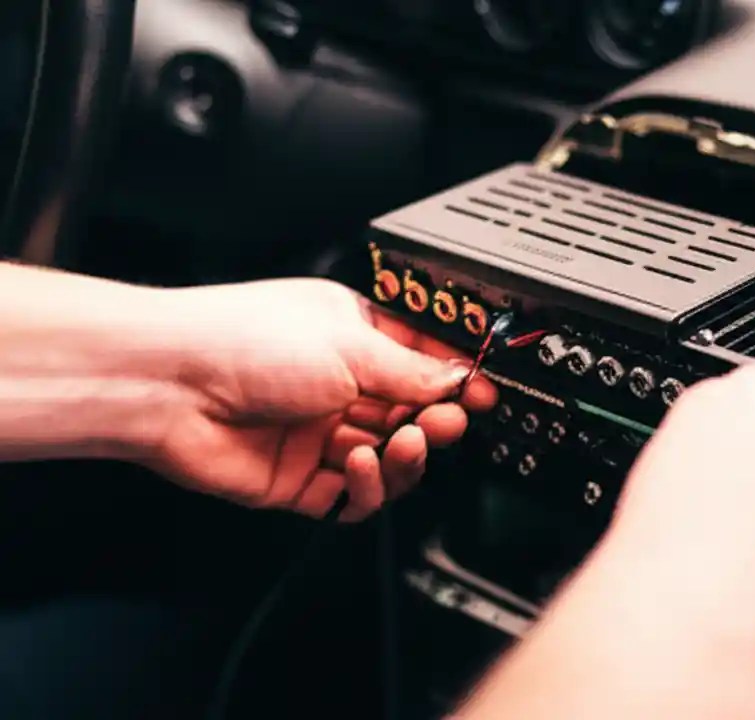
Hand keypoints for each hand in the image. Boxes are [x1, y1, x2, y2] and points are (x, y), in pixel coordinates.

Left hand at [145, 278, 495, 521]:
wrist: (169, 383)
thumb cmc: (243, 339)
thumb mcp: (350, 343)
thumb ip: (413, 369)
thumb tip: (458, 378)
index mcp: (352, 335)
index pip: (422, 360)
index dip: (455, 378)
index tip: (484, 391)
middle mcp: (337, 384)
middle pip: (410, 414)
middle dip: (437, 420)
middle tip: (450, 422)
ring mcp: (317, 433)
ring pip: (388, 459)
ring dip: (407, 456)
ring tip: (407, 444)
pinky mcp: (299, 480)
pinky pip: (353, 496)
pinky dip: (368, 486)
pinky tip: (361, 464)